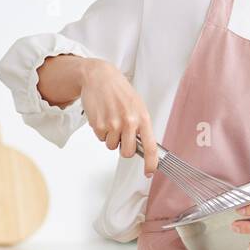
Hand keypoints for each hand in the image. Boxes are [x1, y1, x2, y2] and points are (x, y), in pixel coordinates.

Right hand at [78, 59, 157, 175]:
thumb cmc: (120, 91)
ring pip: (112, 146)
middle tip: (122, 134)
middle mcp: (129, 122)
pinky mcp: (98, 124)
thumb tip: (144, 147)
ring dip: (111, 138)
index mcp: (142, 118)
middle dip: (125, 148)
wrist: (99, 77)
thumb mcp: (137, 106)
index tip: (149, 172)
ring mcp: (113, 124)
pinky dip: (102, 131)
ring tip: (112, 119)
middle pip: (128, 152)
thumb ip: (141, 126)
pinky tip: (103, 117)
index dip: (151, 163)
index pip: (150, 146)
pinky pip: (101, 138)